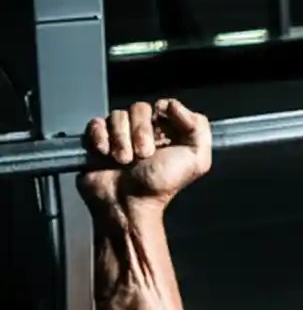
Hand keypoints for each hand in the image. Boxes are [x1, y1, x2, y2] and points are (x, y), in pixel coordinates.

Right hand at [77, 99, 212, 212]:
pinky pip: (96, 123)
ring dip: (121, 139)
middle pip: (140, 108)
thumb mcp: (195, 160)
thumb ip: (199, 129)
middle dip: (141, 132)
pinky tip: (105, 154)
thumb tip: (175, 105)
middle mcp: (145, 130)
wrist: (127, 204)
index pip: (165, 105)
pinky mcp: (98, 138)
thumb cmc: (160, 186)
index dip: (162, 116)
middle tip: (143, 155)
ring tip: (124, 161)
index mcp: (169, 132)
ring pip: (117, 115)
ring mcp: (120, 133)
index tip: (162, 136)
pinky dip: (100, 137)